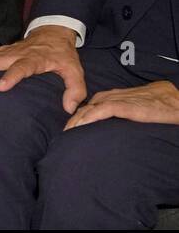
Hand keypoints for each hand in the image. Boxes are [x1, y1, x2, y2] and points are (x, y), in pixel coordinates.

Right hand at [0, 25, 84, 114]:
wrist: (52, 33)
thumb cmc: (62, 54)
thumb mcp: (75, 70)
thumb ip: (75, 89)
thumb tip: (69, 108)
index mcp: (34, 59)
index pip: (20, 67)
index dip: (11, 76)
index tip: (0, 87)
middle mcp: (15, 54)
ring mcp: (5, 53)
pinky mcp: (0, 54)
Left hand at [63, 81, 178, 129]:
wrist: (174, 99)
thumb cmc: (158, 104)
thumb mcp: (136, 108)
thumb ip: (123, 113)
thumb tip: (114, 126)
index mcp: (113, 97)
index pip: (89, 106)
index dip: (78, 117)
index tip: (70, 129)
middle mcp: (112, 97)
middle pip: (86, 107)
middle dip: (73, 120)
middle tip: (65, 134)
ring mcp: (118, 100)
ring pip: (90, 108)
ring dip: (77, 121)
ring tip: (67, 133)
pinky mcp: (126, 106)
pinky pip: (103, 110)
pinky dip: (90, 117)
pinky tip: (81, 126)